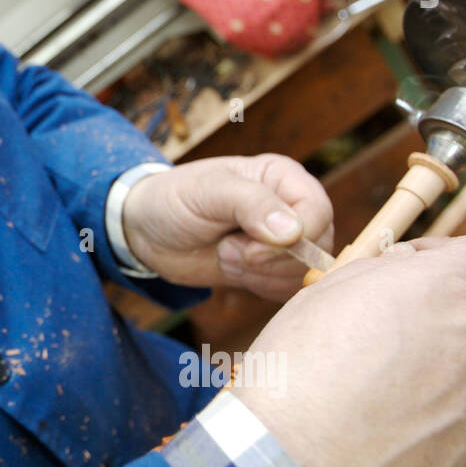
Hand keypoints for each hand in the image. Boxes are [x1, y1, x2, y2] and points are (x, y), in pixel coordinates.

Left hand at [121, 154, 333, 300]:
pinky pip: (289, 289)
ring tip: (224, 254)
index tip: (249, 251)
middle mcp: (292, 206)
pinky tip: (230, 268)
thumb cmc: (174, 199)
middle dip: (269, 261)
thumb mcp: (207, 192)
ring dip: (260, 274)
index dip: (292, 241)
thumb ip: (251, 204)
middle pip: (316, 248)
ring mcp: (286, 240)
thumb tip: (293, 231)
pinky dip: (260, 286)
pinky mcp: (274, 267)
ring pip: (304, 273)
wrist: (147, 230)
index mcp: (284, 177)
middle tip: (226, 251)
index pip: (318, 213)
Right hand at [229, 235, 465, 466]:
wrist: (298, 459)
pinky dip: (442, 406)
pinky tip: (393, 417)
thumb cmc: (302, 370)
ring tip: (382, 384)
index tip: (416, 272)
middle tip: (382, 334)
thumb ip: (385, 270)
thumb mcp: (330, 290)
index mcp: (450, 288)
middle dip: (436, 313)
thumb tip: (406, 268)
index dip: (452, 258)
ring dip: (440, 360)